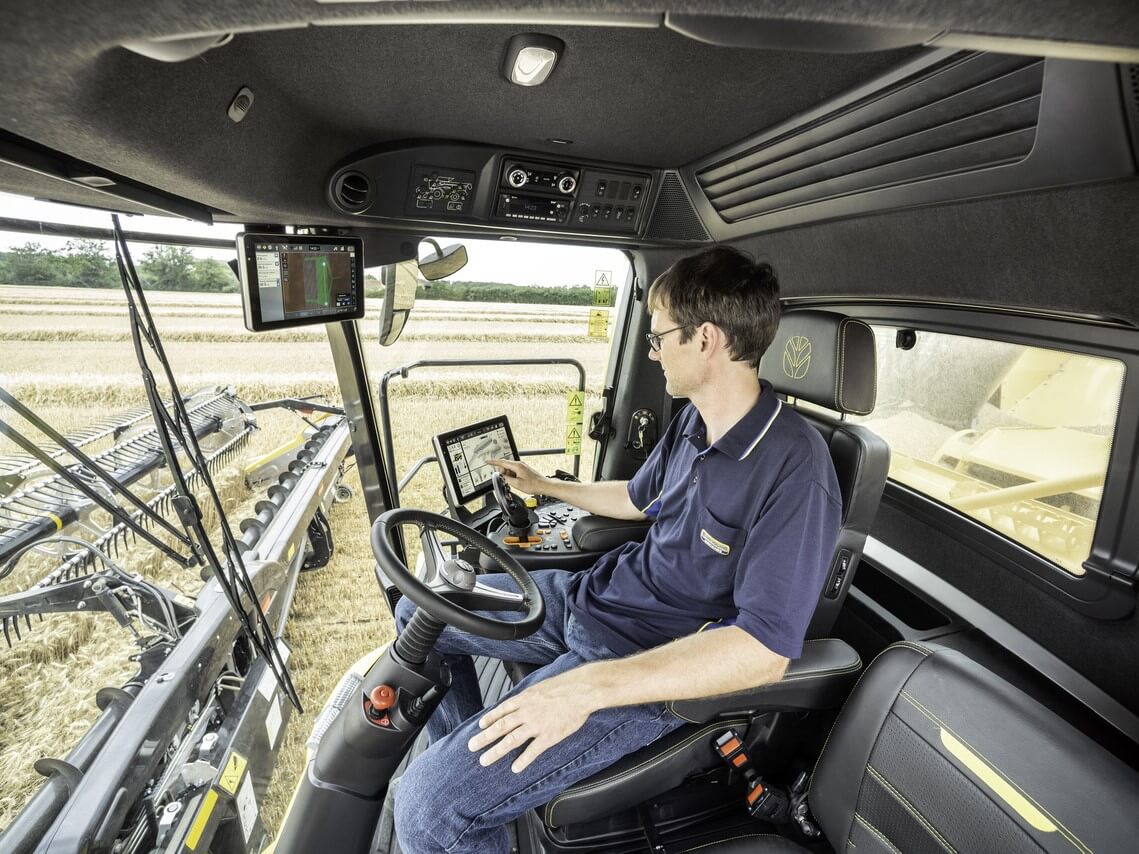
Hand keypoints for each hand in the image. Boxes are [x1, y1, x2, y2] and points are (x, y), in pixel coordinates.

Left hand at [468, 668, 596, 772]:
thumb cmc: (564, 686)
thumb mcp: (541, 686)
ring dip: (496, 751)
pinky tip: (515, 768)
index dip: (489, 719)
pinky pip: (533, 750)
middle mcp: (526, 712)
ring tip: (484, 760)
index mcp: (524, 699)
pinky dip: (523, 760)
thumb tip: (522, 700)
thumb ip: (530, 696)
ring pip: (511, 740)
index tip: (480, 726)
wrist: (581, 690)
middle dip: (484, 737)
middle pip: (500, 727)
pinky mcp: (549, 736)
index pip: (501, 711)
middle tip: (472, 746)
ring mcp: (536, 725)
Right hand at [487, 458, 545, 496]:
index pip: (502, 462)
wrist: (543, 485)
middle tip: (509, 481)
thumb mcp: (517, 484)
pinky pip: (515, 472)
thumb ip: (507, 478)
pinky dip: (514, 476)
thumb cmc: (533, 485)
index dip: (493, 462)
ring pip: (510, 470)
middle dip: (504, 473)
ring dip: (510, 476)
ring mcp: (522, 466)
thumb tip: (502, 476)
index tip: (487, 461)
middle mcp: (520, 464)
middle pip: (506, 466)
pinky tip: (519, 482)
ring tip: (517, 482)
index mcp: (517, 466)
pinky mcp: (524, 470)